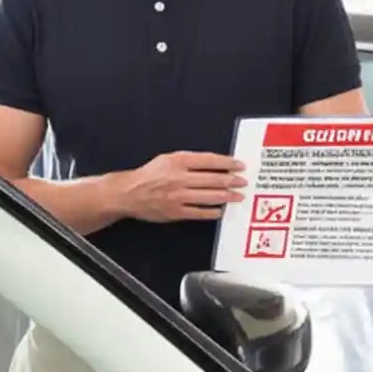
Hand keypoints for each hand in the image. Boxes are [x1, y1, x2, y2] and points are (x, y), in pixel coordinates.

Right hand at [116, 151, 245, 222]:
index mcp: (178, 161)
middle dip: (232, 181)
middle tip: (243, 182)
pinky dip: (211, 212)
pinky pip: (198, 212)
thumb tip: (214, 163)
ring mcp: (178, 196)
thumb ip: (190, 160)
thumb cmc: (149, 175)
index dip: (227, 163)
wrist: (128, 193)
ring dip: (226, 196)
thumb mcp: (168, 159)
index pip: (209, 160)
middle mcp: (179, 178)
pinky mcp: (175, 212)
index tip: (239, 165)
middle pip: (213, 179)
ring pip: (208, 196)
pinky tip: (220, 211)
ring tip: (238, 196)